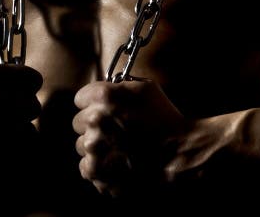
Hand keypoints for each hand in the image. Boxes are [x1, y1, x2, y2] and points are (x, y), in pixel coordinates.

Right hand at [0, 59, 41, 165]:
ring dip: (18, 129)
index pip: (34, 80)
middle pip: (34, 106)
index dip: (27, 84)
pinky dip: (10, 147)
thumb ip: (10, 73)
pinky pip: (16, 152)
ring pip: (28, 131)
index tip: (19, 89)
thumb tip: (36, 84)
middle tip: (10, 109)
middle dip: (23, 107)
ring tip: (2, 125)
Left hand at [72, 79, 187, 195]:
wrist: (181, 153)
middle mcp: (94, 120)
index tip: (106, 110)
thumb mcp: (145, 88)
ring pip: (82, 146)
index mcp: (103, 97)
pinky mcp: (96, 172)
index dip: (93, 103)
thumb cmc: (165, 118)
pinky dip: (99, 167)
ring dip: (97, 147)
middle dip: (95, 125)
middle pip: (78, 122)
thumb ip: (118, 85)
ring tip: (120, 148)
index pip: (80, 98)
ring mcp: (93, 149)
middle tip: (116, 130)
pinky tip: (119, 163)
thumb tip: (104, 88)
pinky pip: (86, 167)